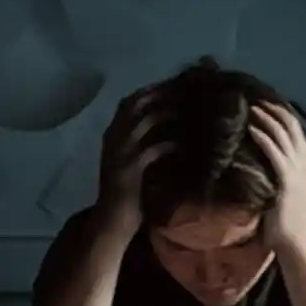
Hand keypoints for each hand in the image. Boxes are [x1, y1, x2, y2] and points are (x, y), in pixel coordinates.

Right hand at [97, 86, 175, 235]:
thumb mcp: (134, 161)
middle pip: (138, 103)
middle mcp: (114, 137)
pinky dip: (171, 142)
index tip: (178, 84)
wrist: (111, 222)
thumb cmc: (128, 193)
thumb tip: (174, 127)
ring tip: (193, 108)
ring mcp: (120, 152)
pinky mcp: (130, 169)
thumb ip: (146, 142)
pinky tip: (187, 141)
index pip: (132, 101)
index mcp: (113, 134)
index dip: (154, 90)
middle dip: (163, 93)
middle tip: (189, 89)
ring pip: (145, 120)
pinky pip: (153, 148)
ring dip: (170, 112)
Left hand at [248, 101, 305, 250]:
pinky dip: (263, 137)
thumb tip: (259, 158)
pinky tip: (251, 128)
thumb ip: (278, 170)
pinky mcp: (286, 180)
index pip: (295, 129)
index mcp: (305, 162)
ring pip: (282, 134)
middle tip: (254, 99)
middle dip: (272, 109)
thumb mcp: (286, 187)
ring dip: (265, 118)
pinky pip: (274, 152)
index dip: (280, 112)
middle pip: (290, 125)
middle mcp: (304, 162)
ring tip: (250, 107)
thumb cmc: (286, 218)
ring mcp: (297, 170)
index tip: (264, 101)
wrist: (296, 239)